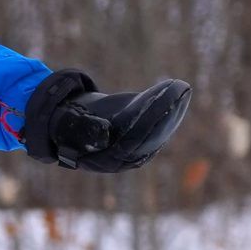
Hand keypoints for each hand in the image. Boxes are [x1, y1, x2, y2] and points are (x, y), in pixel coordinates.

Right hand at [24, 71, 192, 173]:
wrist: (71, 127)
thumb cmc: (68, 124)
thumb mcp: (70, 124)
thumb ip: (86, 129)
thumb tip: (104, 133)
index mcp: (106, 159)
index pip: (131, 142)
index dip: (145, 122)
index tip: (158, 102)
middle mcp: (125, 159)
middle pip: (149, 137)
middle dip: (165, 115)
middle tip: (178, 94)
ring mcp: (136, 150)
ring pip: (158, 131)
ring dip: (172, 111)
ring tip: (182, 89)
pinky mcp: (143, 139)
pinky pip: (158, 126)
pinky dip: (169, 109)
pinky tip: (180, 91)